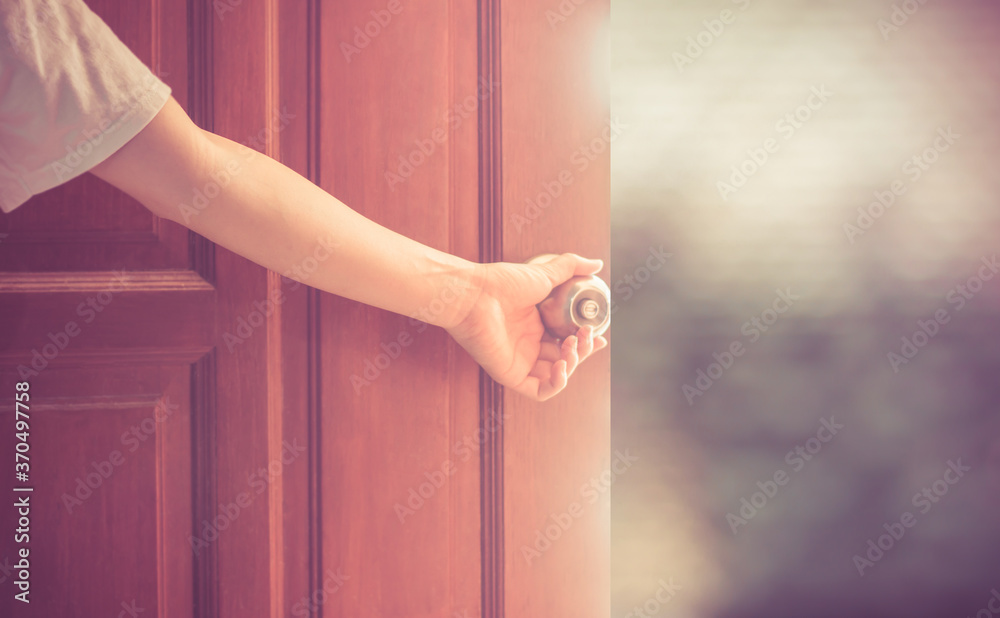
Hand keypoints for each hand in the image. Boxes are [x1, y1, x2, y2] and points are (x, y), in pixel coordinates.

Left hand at [445, 253, 608, 400]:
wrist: (474, 293)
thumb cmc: (500, 283)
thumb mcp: (544, 273)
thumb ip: (571, 267)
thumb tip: (596, 264)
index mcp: (534, 325)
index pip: (566, 341)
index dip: (585, 341)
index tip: (598, 334)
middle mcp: (527, 345)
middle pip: (564, 358)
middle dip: (582, 351)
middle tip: (585, 336)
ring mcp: (519, 361)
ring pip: (555, 376)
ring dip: (572, 365)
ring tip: (572, 346)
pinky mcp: (509, 374)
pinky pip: (538, 391)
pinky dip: (556, 384)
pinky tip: (563, 366)